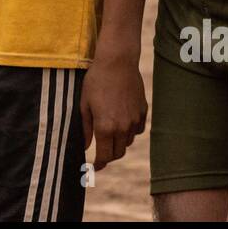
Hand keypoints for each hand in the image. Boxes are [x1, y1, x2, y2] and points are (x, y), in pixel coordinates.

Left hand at [80, 52, 146, 170]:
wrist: (117, 61)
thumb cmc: (96, 81)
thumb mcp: (84, 104)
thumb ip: (85, 129)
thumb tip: (86, 148)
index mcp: (105, 127)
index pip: (104, 156)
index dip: (99, 164)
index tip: (94, 167)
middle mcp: (122, 127)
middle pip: (118, 153)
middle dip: (109, 156)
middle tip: (101, 153)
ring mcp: (135, 120)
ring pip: (128, 142)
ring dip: (119, 143)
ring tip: (109, 133)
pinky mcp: (143, 111)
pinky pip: (137, 129)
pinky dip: (130, 131)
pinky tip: (122, 122)